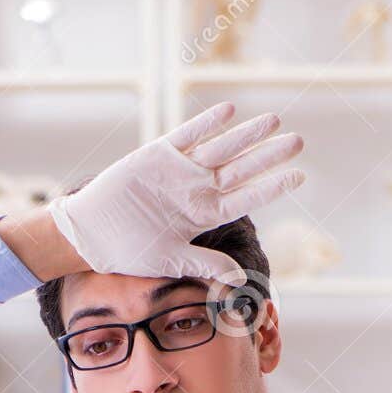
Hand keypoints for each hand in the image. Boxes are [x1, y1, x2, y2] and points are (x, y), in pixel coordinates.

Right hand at [47, 102, 305, 283]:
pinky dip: (205, 124)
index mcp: (203, 214)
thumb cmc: (130, 251)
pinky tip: (228, 112)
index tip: (299, 177)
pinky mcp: (156, 155)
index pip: (246, 197)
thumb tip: (239, 280)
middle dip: (269, 155)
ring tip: (274, 121)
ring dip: (246, 135)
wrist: (92, 235)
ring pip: (220, 148)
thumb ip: (205, 265)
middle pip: (241, 168)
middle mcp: (197, 189)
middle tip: (298, 142)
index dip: (272, 186)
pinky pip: (186, 135)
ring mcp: (179, 170)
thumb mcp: (172, 261)